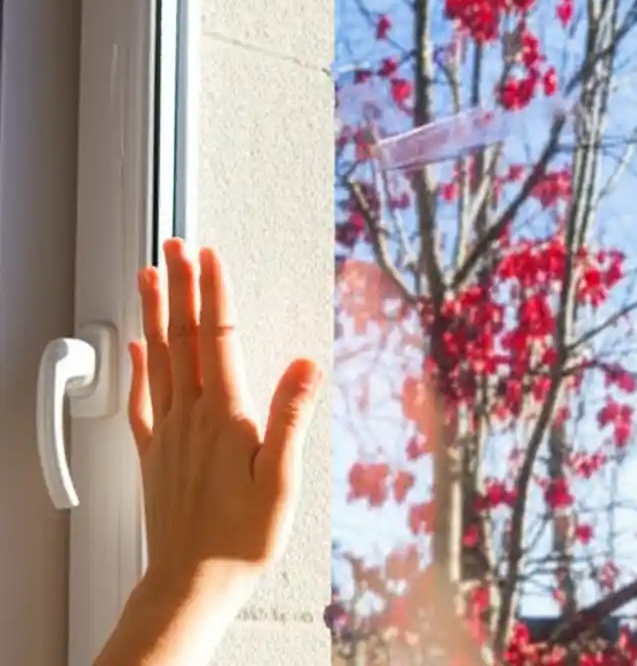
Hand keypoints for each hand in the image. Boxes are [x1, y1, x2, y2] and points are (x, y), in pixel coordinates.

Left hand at [127, 239, 321, 585]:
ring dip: (154, 313)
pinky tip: (137, 348)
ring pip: (158, 359)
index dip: (216, 294)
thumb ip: (291, 416)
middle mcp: (190, 417)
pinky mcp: (155, 455)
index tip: (212, 256)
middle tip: (175, 245)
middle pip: (182, 337)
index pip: (220, 339)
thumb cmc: (243, 538)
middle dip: (180, 286)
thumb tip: (307, 363)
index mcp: (224, 417)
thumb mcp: (282, 478)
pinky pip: (142, 400)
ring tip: (149, 275)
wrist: (193, 583)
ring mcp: (167, 434)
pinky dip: (139, 367)